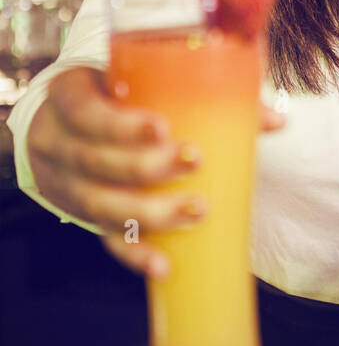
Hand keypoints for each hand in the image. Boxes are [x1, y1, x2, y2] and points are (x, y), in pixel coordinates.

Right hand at [27, 65, 285, 279]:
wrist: (67, 121)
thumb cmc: (117, 93)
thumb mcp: (139, 79)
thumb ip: (201, 92)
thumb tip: (276, 120)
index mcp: (68, 95)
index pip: (85, 111)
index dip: (118, 124)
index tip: (161, 127)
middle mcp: (55, 141)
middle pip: (94, 161)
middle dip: (145, 167)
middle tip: (195, 160)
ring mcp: (63, 183)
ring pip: (99, 205)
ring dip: (149, 212)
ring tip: (196, 211)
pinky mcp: (80, 216)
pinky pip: (105, 239)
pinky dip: (136, 254)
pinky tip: (163, 266)